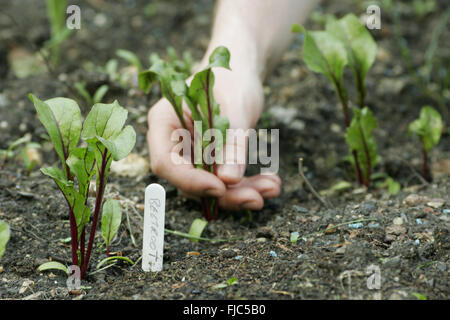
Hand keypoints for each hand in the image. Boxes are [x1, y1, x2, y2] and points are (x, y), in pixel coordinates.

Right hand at [147, 67, 280, 209]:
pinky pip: (224, 181)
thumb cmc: (233, 80)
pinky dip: (247, 185)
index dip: (190, 180)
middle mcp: (173, 142)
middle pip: (189, 180)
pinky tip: (271, 183)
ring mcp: (191, 154)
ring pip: (210, 186)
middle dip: (224, 194)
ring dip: (241, 192)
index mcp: (164, 121)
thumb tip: (228, 180)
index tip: (220, 188)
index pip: (166, 161)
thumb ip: (230, 143)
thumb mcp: (235, 108)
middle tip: (256, 199)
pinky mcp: (210, 162)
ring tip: (272, 188)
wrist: (241, 74)